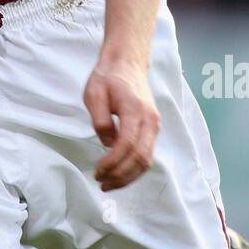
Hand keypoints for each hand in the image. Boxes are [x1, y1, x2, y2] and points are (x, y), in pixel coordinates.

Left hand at [83, 57, 160, 190]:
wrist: (127, 64)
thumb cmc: (108, 78)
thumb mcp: (94, 93)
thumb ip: (100, 119)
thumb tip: (108, 143)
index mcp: (135, 109)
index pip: (127, 144)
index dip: (112, 162)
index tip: (97, 171)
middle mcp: (150, 120)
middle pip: (141, 157)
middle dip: (120, 175)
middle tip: (101, 183)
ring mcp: (154, 125)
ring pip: (146, 160)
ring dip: (128, 177)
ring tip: (108, 184)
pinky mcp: (152, 130)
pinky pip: (146, 155)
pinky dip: (133, 170)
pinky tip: (118, 175)